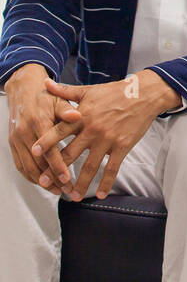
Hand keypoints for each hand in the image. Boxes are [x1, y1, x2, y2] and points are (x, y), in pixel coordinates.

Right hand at [6, 65, 81, 193]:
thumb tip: (78, 114)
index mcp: (37, 122)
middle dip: (51, 179)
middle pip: (37, 163)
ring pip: (27, 167)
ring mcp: (16, 140)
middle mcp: (24, 133)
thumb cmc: (45, 97)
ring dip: (41, 181)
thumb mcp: (58, 100)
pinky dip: (30, 176)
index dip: (57, 166)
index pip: (48, 150)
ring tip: (57, 190)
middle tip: (66, 190)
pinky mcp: (12, 144)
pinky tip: (42, 183)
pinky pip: (20, 165)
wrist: (23, 91)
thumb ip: (67, 110)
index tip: (67, 179)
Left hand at [34, 70, 177, 199]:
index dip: (47, 141)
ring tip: (72, 196)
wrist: (143, 95)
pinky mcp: (122, 146)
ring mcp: (108, 139)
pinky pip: (112, 168)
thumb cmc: (114, 92)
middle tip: (44, 182)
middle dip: (57, 169)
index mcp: (82, 115)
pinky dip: (106, 183)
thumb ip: (65, 91)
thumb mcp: (88, 90)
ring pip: (91, 166)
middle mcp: (93, 129)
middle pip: (71, 153)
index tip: (34, 153)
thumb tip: (45, 83)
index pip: (60, 130)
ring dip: (80, 183)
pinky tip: (100, 194)